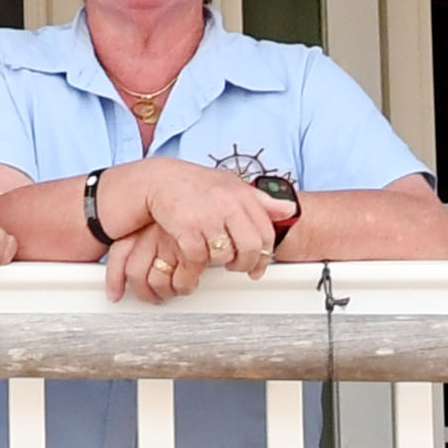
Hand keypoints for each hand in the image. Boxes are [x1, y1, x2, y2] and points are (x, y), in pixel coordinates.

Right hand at [97, 160, 280, 305]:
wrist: (158, 180)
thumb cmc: (194, 185)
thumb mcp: (231, 186)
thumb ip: (260, 200)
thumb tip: (289, 209)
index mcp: (242, 194)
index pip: (265, 232)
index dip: (263, 254)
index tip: (258, 265)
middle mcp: (227, 204)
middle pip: (249, 248)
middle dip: (244, 264)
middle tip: (236, 267)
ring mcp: (207, 217)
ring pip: (224, 256)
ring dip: (218, 262)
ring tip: (211, 256)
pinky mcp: (187, 230)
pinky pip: (200, 259)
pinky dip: (196, 264)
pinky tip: (194, 258)